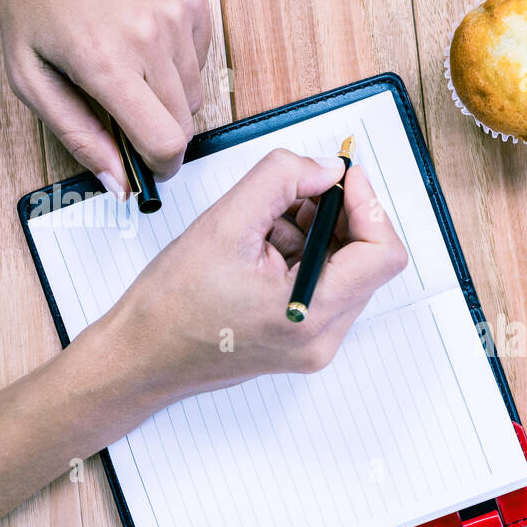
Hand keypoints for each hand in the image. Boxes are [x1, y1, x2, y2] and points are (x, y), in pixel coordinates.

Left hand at [0, 0, 210, 193]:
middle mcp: (148, 35)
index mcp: (105, 61)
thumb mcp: (30, 78)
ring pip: (196, 94)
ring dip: (169, 97)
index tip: (151, 166)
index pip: (164, 141)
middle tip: (130, 117)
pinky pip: (202, 58)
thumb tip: (119, 183)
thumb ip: (77, 136)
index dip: (161, 165)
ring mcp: (177, 12)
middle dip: (161, 133)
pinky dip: (179, 63)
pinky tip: (146, 42)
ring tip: (132, 71)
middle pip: (184, 123)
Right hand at [92, 149, 408, 404]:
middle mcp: (323, 338)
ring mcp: (315, 343)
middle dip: (337, 216)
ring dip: (317, 234)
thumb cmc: (172, 305)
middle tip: (296, 193)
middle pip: (367, 260)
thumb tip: (327, 169)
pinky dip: (304, 255)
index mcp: (311, 315)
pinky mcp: (304, 340)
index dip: (368, 206)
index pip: (382, 254)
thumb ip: (281, 181)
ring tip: (265, 228)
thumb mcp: (224, 224)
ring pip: (346, 269)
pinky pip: (325, 285)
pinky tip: (262, 250)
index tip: (342, 178)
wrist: (143, 356)